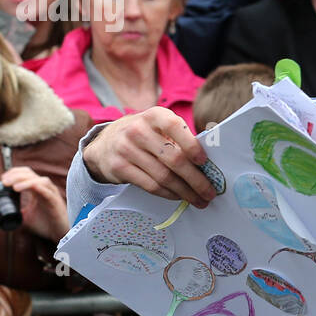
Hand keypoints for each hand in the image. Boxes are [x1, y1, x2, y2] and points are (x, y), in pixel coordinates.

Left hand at [1, 167, 69, 242]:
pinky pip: (47, 190)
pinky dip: (38, 187)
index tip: (2, 180)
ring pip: (39, 180)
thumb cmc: (46, 225)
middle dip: (16, 175)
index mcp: (36, 190)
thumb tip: (1, 213)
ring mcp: (51, 194)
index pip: (25, 174)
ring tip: (14, 187)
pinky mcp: (55, 201)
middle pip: (30, 174)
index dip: (13, 173)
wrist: (59, 235)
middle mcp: (44, 189)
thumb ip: (16, 211)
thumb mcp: (25, 217)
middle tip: (4, 182)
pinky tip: (29, 188)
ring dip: (25, 181)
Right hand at [82, 108, 216, 206]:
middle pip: (173, 159)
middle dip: (196, 179)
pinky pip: (150, 185)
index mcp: (155, 116)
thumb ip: (180, 139)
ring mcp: (126, 149)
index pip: (175, 127)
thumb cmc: (145, 136)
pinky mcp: (119, 167)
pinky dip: (168, 194)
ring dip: (185, 191)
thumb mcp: (159, 128)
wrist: (106, 143)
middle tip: (210, 192)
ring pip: (163, 176)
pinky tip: (179, 196)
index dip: (191, 145)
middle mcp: (138, 130)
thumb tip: (210, 163)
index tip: (204, 162)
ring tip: (198, 199)